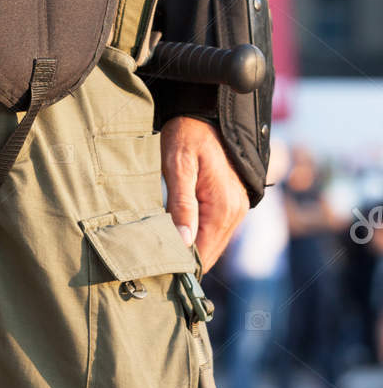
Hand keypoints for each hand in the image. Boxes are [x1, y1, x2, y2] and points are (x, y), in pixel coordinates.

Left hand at [161, 116, 249, 271]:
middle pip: (209, 253)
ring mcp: (236, 209)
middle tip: (152, 270)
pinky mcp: (230, 204)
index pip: (203, 252)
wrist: (205, 114)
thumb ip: (181, 204)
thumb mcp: (179, 166)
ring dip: (189, 252)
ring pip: (211, 244)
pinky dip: (195, 240)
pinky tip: (174, 241)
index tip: (155, 274)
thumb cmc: (188, 136)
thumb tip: (183, 241)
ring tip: (159, 258)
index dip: (181, 266)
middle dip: (183, 263)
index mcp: (223, 207)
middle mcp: (236, 212)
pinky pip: (213, 232)